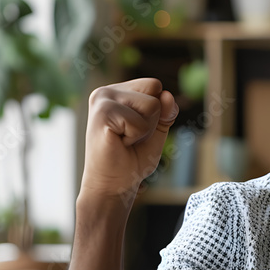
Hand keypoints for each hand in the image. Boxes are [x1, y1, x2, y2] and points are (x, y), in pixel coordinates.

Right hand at [80, 78, 177, 201]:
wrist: (112, 185)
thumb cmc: (131, 159)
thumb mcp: (156, 130)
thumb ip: (165, 112)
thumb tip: (167, 95)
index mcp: (117, 92)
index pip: (155, 85)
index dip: (158, 109)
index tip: (138, 129)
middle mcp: (106, 91)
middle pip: (155, 88)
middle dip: (153, 118)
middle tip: (130, 136)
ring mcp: (101, 100)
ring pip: (152, 105)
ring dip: (144, 129)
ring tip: (124, 140)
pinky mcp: (101, 114)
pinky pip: (140, 122)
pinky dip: (135, 137)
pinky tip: (118, 143)